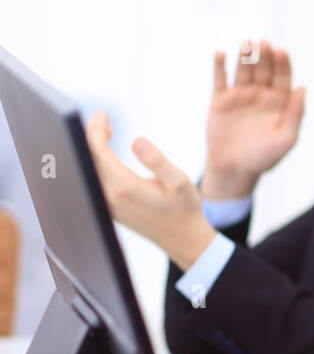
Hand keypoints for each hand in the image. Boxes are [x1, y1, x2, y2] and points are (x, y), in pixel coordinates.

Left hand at [84, 111, 215, 270]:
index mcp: (125, 187)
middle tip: (102, 118)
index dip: (96, 130)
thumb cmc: (184, 208)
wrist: (183, 239)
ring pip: (90, 171)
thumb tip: (136, 141)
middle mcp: (110, 197)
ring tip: (104, 131)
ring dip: (93, 149)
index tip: (101, 114)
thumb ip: (157, 160)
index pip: (99, 152)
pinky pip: (94, 181)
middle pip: (89, 160)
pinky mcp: (109, 209)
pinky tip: (105, 153)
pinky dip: (95, 163)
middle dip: (92, 135)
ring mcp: (107, 205)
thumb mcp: (179, 181)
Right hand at [201, 40, 305, 198]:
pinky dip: (220, 65)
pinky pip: (219, 78)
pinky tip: (221, 52)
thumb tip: (304, 88)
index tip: (281, 51)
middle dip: (264, 55)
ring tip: (246, 43)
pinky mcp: (220, 99)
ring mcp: (240, 94)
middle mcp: (261, 93)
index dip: (282, 63)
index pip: (283, 76)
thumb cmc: (264, 157)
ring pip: (243, 69)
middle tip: (262, 43)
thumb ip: (296, 114)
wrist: (234, 169)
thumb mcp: (286, 138)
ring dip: (244, 55)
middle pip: (263, 68)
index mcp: (280, 101)